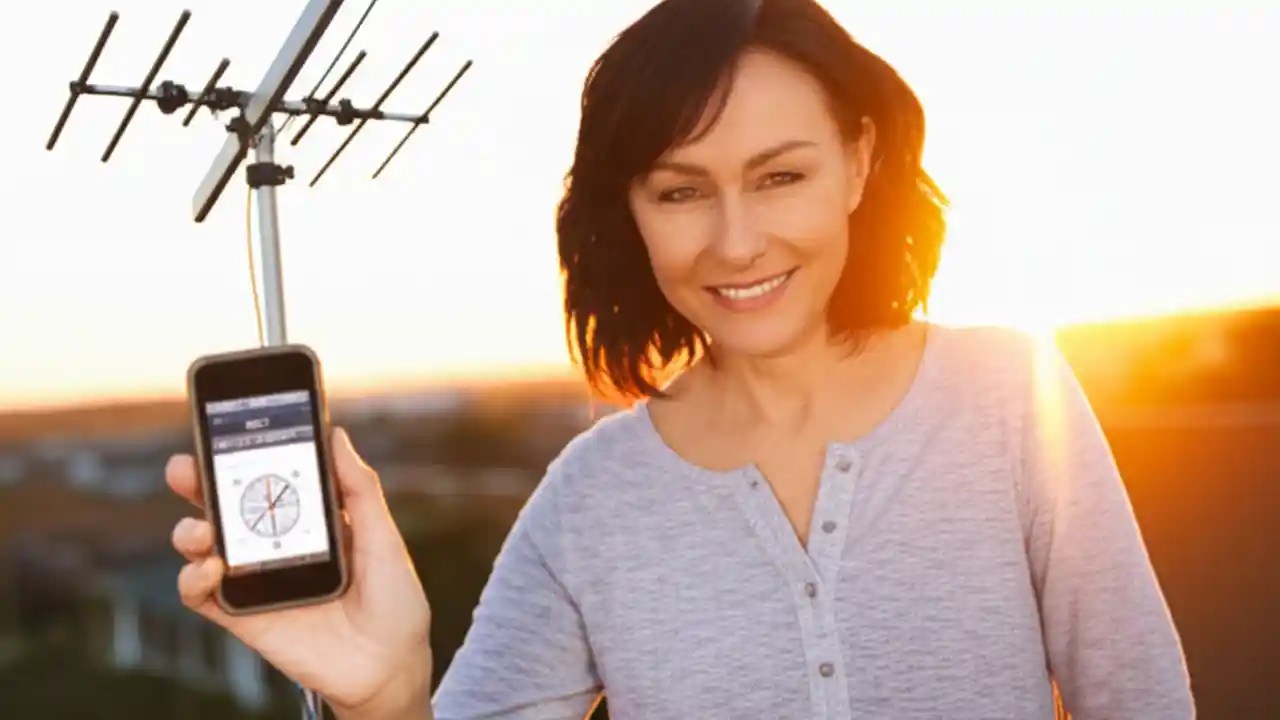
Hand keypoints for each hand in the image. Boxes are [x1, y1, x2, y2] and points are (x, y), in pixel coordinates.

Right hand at [166, 427, 432, 718]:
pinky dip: (193, 578)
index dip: (237, 453)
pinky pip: (200, 595)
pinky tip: (214, 567)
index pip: (262, 477)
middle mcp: (272, 543)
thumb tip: (336, 434)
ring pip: (200, 546)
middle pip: (220, 505)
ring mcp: (254, 579)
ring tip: (203, 529)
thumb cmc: (394, 599)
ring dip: (188, 531)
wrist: (390, 666)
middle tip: (184, 467)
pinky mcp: (242, 616)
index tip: (222, 428)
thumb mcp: (383, 537)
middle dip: (195, 481)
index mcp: (304, 518)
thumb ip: (359, 489)